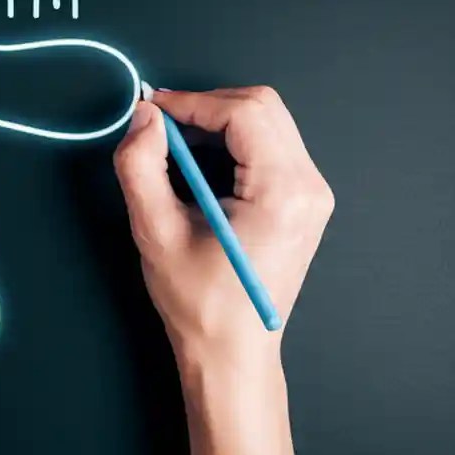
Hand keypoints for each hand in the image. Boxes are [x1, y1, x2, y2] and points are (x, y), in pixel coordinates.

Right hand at [112, 86, 333, 369]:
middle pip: (264, 107)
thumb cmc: (197, 302)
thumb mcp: (156, 233)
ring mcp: (314, 193)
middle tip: (161, 125)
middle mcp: (310, 186)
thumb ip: (141, 167)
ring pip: (269, 121)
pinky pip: (272, 145)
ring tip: (176, 145)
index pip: (244, 113)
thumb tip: (143, 117)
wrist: (233, 352)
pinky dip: (234, 140)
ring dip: (220, 121)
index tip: (150, 110)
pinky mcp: (305, 201)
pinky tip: (201, 162)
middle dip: (207, 106)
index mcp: (282, 193)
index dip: (192, 102)